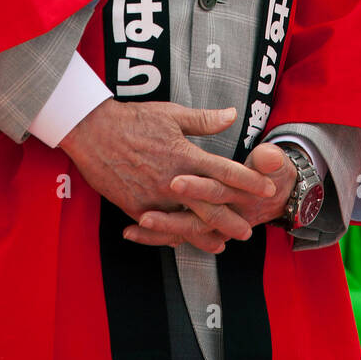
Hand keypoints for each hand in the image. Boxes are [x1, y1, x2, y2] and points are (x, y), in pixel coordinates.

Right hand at [60, 100, 277, 253]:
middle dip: (232, 220)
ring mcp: (154, 197)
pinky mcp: (135, 207)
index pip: (225, 171)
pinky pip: (158, 227)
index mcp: (185, 155)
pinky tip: (182, 241)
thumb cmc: (134, 119)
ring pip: (186, 223)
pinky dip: (172, 236)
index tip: (267, 189)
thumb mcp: (171, 114)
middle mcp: (173, 180)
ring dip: (204, 236)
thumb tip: (232, 115)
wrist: (92, 132)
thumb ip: (204, 120)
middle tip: (249, 231)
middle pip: (210, 206)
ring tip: (220, 246)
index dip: (249, 181)